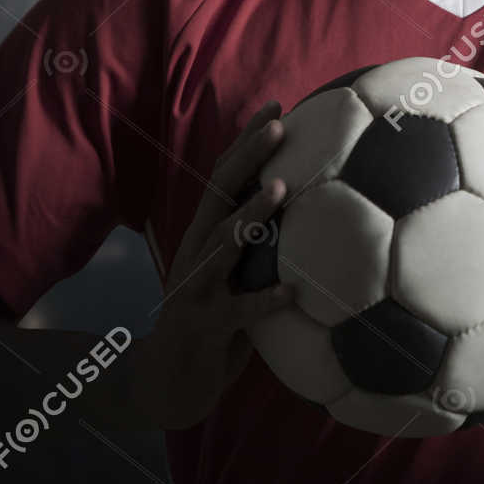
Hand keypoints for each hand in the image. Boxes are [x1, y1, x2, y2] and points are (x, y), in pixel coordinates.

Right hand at [130, 99, 294, 429]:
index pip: (225, 176)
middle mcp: (196, 251)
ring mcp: (197, 287)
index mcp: (204, 233)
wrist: (172, 378)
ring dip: (250, 216)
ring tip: (280, 191)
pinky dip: (265, 301)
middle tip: (279, 126)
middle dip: (247, 157)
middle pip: (219, 194)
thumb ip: (258, 241)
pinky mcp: (207, 326)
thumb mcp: (234, 272)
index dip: (248, 140)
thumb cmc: (217, 316)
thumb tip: (310, 203)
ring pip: (222, 245)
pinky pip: (240, 312)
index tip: (278, 105)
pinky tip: (293, 292)